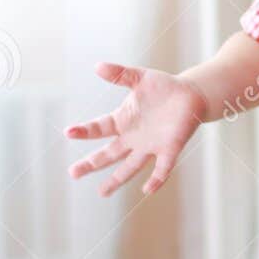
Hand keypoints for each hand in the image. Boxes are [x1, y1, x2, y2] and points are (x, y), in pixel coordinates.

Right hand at [63, 61, 206, 197]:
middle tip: (73, 173)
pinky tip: (148, 190)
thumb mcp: (139, 77)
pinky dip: (156, 179)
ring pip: (130, 167)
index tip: (68, 132)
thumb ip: (120, 74)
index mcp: (123, 121)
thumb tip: (98, 66)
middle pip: (109, 154)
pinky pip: (162, 168)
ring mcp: (150, 146)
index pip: (99, 128)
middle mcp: (133, 138)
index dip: (85, 131)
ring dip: (117, 179)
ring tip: (102, 192)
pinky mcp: (170, 150)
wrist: (190, 95)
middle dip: (91, 163)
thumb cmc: (163, 87)